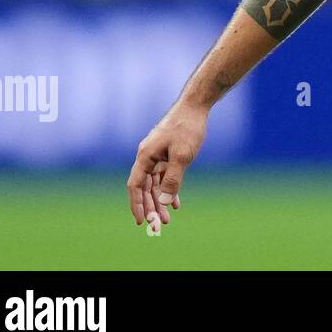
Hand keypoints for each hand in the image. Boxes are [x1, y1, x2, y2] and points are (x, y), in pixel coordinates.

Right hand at [127, 101, 207, 226]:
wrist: (196, 105)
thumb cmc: (187, 128)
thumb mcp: (182, 156)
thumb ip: (172, 179)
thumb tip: (163, 201)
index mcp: (145, 156)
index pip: (135, 186)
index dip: (137, 204)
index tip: (142, 221)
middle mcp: (148, 156)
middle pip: (145, 187)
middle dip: (150, 207)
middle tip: (158, 225)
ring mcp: (157, 154)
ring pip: (155, 183)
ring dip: (160, 200)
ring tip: (168, 218)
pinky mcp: (168, 152)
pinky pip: (165, 175)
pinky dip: (169, 188)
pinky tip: (176, 202)